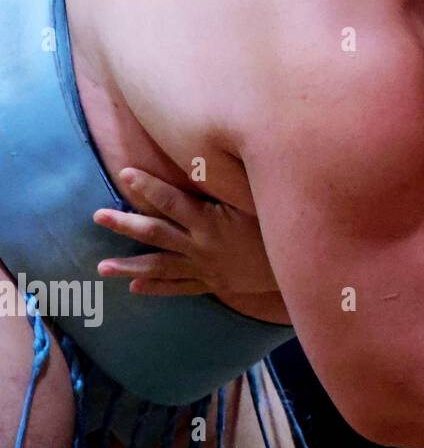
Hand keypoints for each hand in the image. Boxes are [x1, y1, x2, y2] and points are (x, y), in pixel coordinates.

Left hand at [92, 168, 278, 295]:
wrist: (301, 269)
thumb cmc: (283, 227)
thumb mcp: (260, 201)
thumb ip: (235, 184)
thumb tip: (213, 158)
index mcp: (210, 222)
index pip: (172, 200)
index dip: (148, 186)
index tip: (125, 173)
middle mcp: (201, 245)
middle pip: (156, 233)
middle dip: (126, 224)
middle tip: (98, 217)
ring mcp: (206, 267)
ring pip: (161, 266)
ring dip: (130, 267)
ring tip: (102, 268)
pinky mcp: (216, 282)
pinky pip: (181, 287)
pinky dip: (158, 288)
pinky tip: (136, 288)